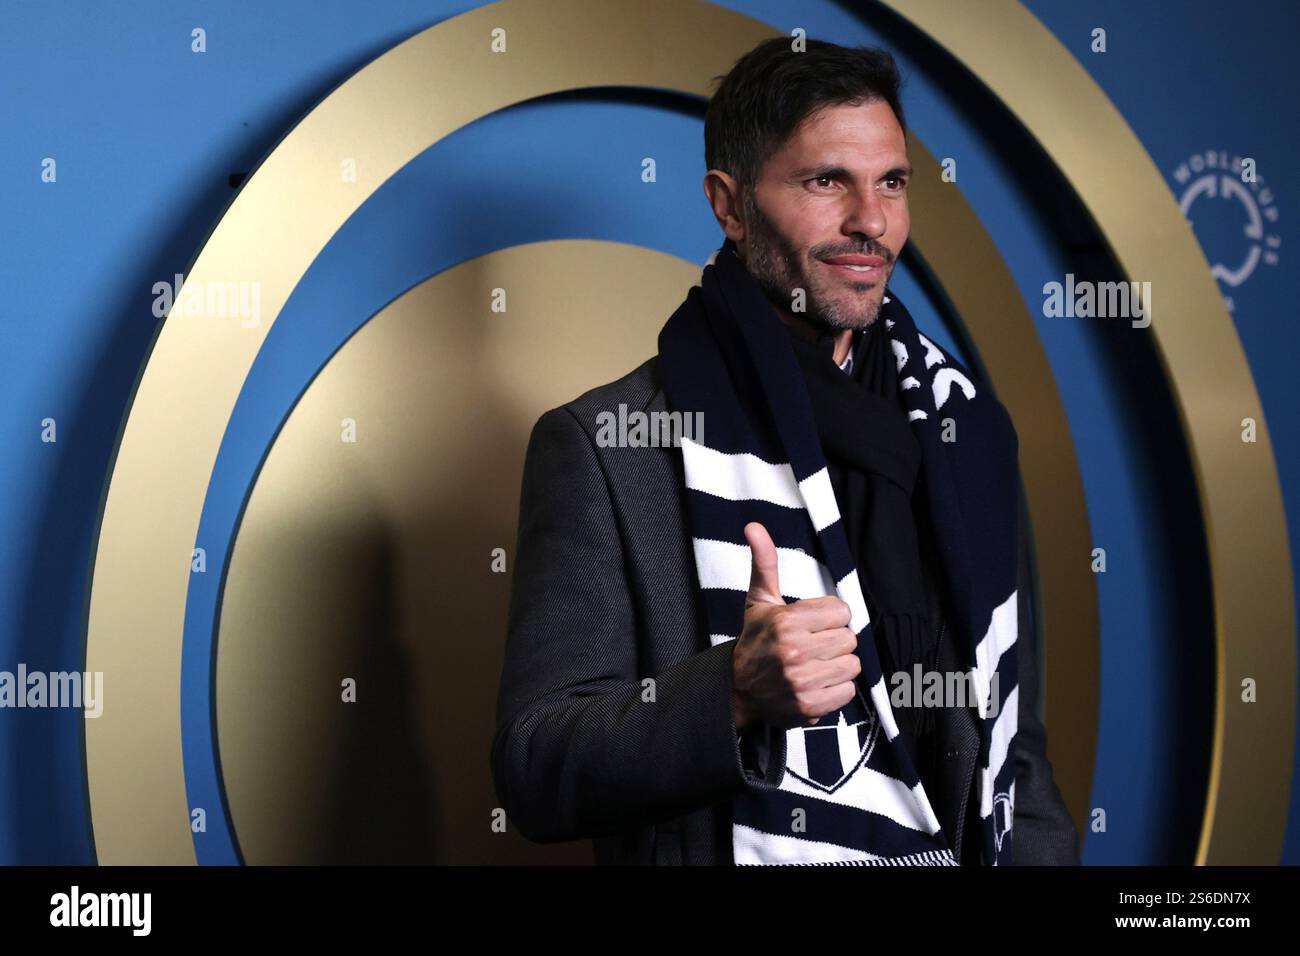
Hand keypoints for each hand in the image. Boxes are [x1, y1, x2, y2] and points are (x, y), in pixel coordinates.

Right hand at [731, 522, 859, 730]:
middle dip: (835, 641)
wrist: (738, 690)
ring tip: (816, 665)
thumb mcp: (759, 599)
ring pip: (852, 665)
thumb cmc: (755, 640)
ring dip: (838, 666)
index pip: (842, 611)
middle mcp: (794, 650)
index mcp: (787, 621)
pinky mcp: (810, 706)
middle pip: (850, 639)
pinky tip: (817, 683)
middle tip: (814, 646)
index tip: (813, 625)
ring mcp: (802, 680)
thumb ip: (764, 561)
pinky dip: (836, 689)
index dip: (830, 618)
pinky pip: (848, 691)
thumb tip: (754, 525)